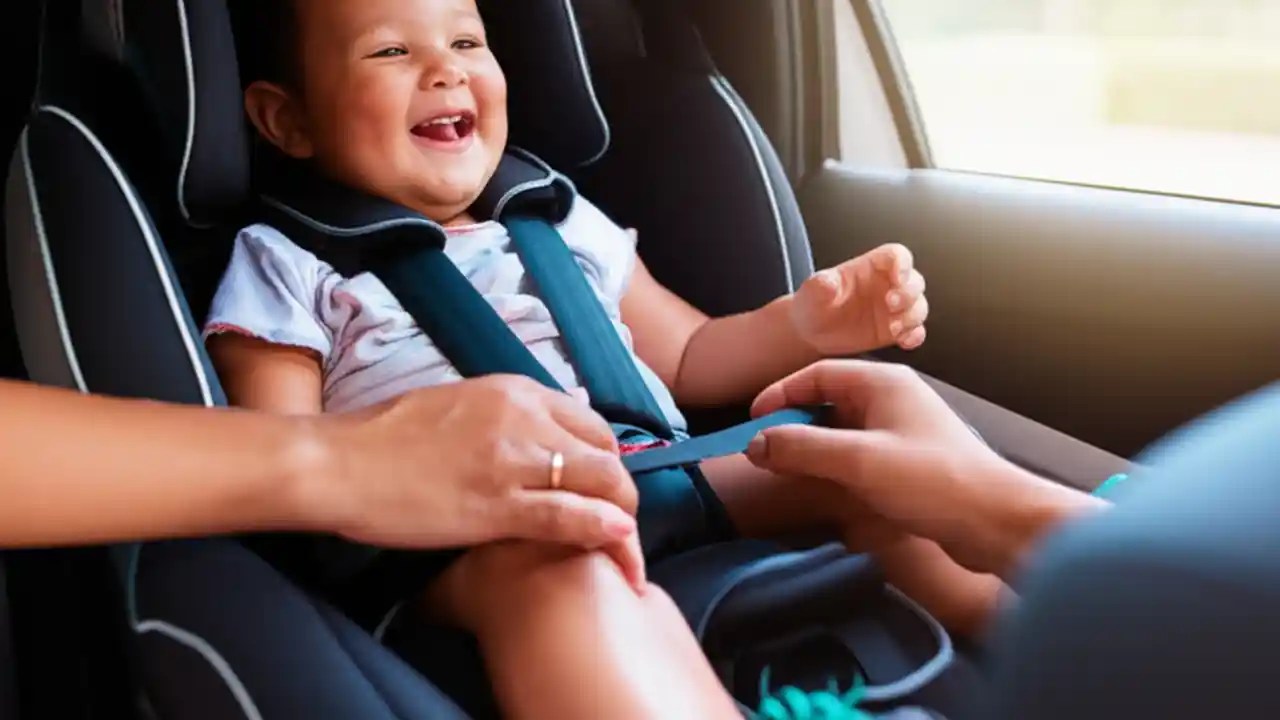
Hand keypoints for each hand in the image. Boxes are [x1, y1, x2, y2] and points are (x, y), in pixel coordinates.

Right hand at [306, 375, 644, 587]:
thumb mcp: (460, 406)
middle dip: (620, 491)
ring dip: (622, 518)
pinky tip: (618, 545)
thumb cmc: (387, 439)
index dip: (605, 462)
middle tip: (614, 524)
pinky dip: (602, 530)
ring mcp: (513, 460)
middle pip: (607, 453)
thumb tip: (548, 431)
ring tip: (624, 551)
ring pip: (600, 483)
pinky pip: (568, 515)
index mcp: (515, 390)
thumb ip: (508, 417)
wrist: (338, 463)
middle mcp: (524, 417)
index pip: (591, 424)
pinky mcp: (496, 503)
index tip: (598, 490)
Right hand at [746, 360, 1099, 576]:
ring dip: (813, 449)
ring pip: (844, 432)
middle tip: (765, 452)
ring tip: (787, 473)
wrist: (998, 523)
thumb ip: (802, 448)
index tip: (752, 421)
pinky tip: (824, 490)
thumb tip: (754, 444)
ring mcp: (904, 432)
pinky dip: (835, 467)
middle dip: (794, 424)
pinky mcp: (911, 463)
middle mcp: (894, 400)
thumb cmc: (932, 481)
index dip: (780, 394)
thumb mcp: (858, 461)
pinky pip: (860, 456)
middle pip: (829, 401)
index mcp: (884, 383)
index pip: (818, 374)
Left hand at [790, 244, 927, 355]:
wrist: (811, 334)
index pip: (896, 255)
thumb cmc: (812, 305)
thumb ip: (821, 285)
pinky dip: (914, 336)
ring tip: (892, 328)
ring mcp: (893, 309)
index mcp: (869, 268)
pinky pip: (915, 331)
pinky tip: (903, 342)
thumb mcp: (811, 292)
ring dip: (912, 316)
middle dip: (909, 293)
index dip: (902, 264)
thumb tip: (829, 282)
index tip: (897, 277)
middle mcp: (886, 285)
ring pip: (919, 306)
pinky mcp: (894, 330)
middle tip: (891, 304)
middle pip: (914, 281)